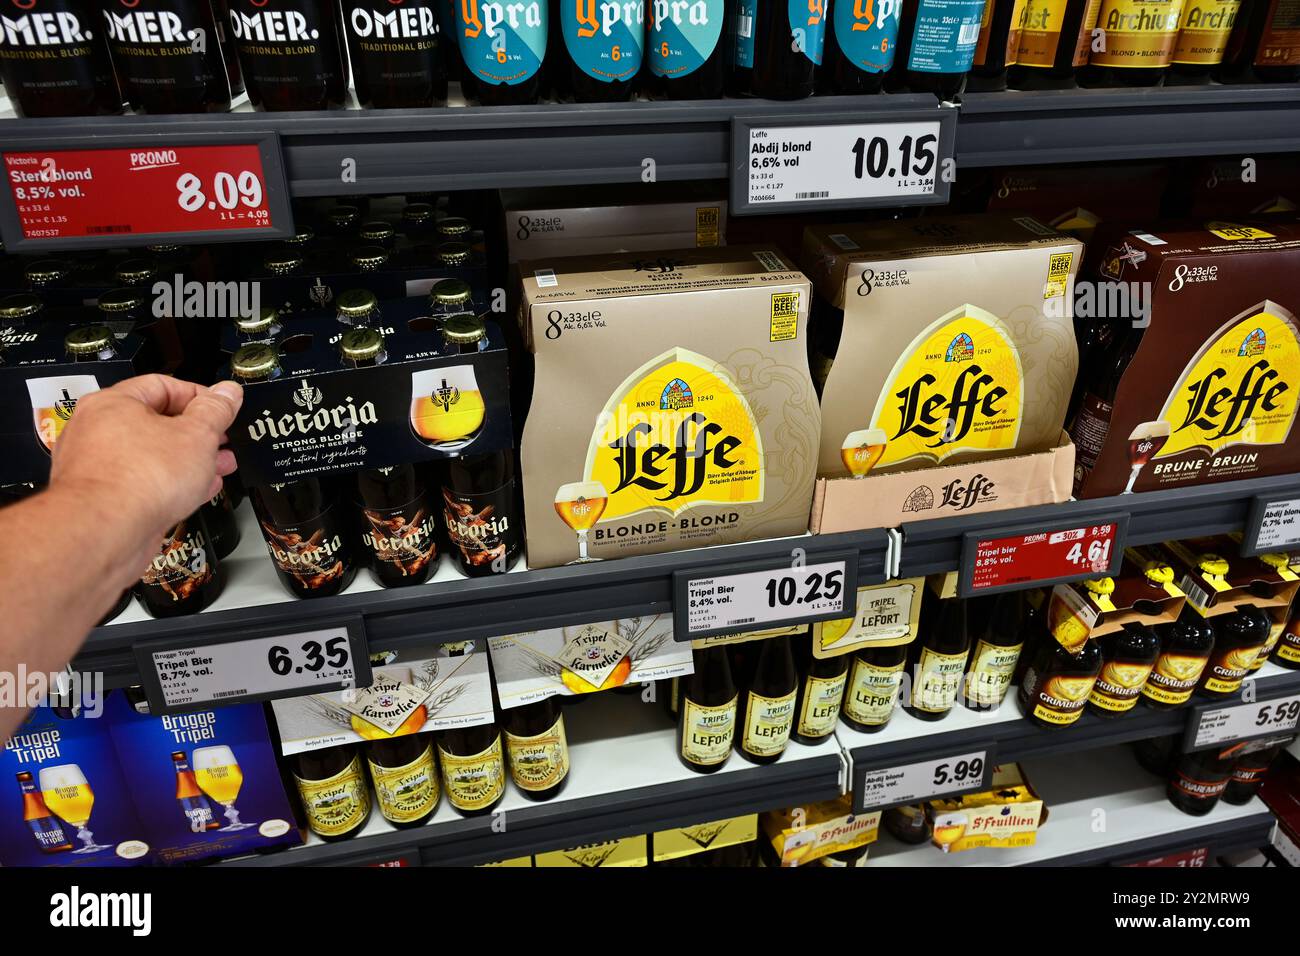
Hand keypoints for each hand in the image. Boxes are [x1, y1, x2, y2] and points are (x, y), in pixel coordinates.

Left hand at [50, 375, 243, 541]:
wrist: (107, 532)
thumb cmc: (136, 480)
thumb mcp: (197, 435)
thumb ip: (216, 411)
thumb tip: (227, 393)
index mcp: (113, 402)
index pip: (163, 385)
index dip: (199, 395)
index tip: (221, 407)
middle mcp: (97, 431)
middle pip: (157, 422)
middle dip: (197, 434)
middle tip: (220, 440)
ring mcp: (98, 468)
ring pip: (151, 456)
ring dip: (188, 461)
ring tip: (216, 468)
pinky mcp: (105, 499)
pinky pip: (143, 483)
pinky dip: (170, 484)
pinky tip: (194, 491)